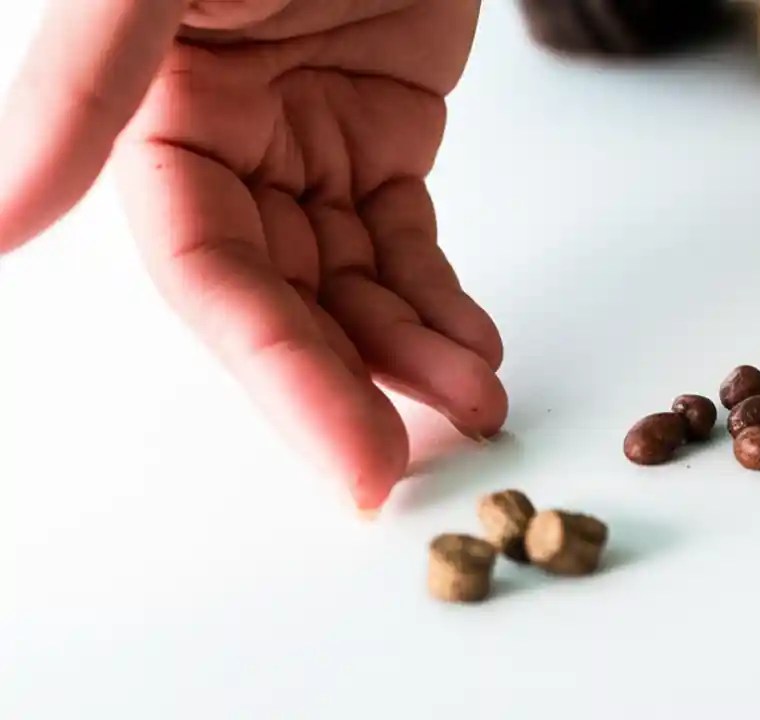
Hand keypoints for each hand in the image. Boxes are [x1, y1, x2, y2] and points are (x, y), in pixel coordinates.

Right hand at [0, 0, 505, 509]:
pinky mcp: (380, 137)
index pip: (213, 281)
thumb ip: (84, 87)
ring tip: (478, 399)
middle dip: (354, 384)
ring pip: (355, 284)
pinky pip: (405, 241)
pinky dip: (443, 300)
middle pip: (286, 301)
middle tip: (422, 456)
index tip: (352, 464)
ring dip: (414, 352)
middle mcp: (225, 150)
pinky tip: (475, 348)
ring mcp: (307, 148)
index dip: (279, 378)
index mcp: (156, 126)